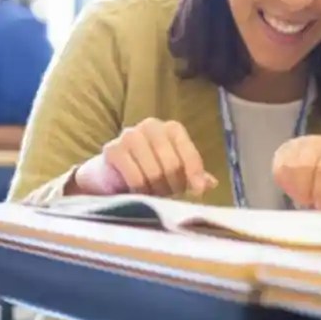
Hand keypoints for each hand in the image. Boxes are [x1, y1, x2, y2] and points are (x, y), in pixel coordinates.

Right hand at [73, 118, 217, 196]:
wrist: (110, 176)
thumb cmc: (148, 172)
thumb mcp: (174, 174)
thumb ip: (192, 176)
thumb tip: (210, 183)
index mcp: (171, 129)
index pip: (189, 152)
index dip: (195, 174)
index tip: (198, 192)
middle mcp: (151, 126)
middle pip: (172, 164)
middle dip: (172, 185)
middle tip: (167, 194)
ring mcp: (130, 135)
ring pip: (154, 172)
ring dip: (155, 190)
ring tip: (152, 193)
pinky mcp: (112, 149)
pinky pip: (134, 177)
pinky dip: (139, 191)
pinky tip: (136, 192)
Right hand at [273, 136, 320, 209]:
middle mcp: (316, 142)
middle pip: (301, 166)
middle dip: (303, 190)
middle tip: (309, 204)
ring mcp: (300, 144)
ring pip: (286, 165)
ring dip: (292, 187)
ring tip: (302, 198)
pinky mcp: (287, 150)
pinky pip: (278, 166)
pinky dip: (283, 182)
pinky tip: (293, 191)